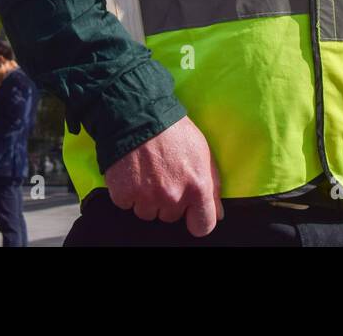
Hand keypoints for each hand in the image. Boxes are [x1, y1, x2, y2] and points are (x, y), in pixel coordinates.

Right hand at [103, 115, 222, 236]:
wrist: (138, 114)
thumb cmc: (174, 131)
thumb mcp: (203, 152)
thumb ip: (213, 186)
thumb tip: (218, 214)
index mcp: (197, 187)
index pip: (202, 227)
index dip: (196, 220)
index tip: (190, 212)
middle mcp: (173, 196)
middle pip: (171, 217)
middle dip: (168, 200)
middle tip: (164, 174)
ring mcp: (147, 197)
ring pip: (148, 213)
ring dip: (146, 198)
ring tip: (147, 171)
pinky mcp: (124, 194)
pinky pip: (127, 204)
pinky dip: (127, 192)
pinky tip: (132, 172)